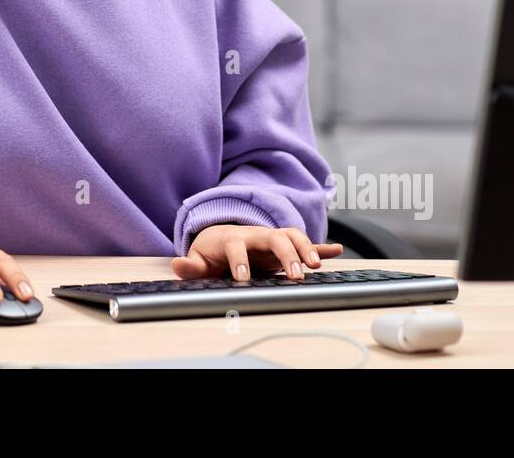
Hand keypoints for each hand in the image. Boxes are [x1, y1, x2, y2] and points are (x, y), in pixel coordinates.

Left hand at [172, 224, 343, 280]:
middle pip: (274, 237)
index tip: (243, 278)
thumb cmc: (211, 252)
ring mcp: (272, 238)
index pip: (237, 246)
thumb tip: (177, 264)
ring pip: (292, 235)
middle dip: (285, 254)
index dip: (239, 261)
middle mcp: (255, 235)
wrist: (221, 237)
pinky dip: (321, 246)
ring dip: (306, 248)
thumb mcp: (198, 259)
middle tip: (294, 276)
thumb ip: (190, 265)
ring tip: (315, 266)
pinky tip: (336, 250)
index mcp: (233, 239)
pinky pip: (305, 242)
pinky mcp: (284, 246)